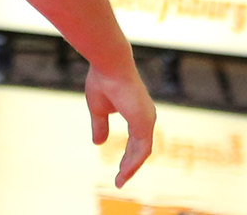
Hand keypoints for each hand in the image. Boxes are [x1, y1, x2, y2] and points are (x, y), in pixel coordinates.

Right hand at [86, 63, 155, 187]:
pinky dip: (133, 162)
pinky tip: (123, 172)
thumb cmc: (103, 80)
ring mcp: (147, 119)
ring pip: (142, 152)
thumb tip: (99, 144)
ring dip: (131, 167)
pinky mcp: (144, 122)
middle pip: (141, 149)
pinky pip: (141, 149)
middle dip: (130, 165)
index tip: (119, 170)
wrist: (108, 65)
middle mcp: (146, 117)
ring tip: (120, 181)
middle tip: (120, 180)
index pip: (136, 141)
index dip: (128, 156)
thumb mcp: (99, 109)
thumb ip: (101, 126)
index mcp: (138, 112)